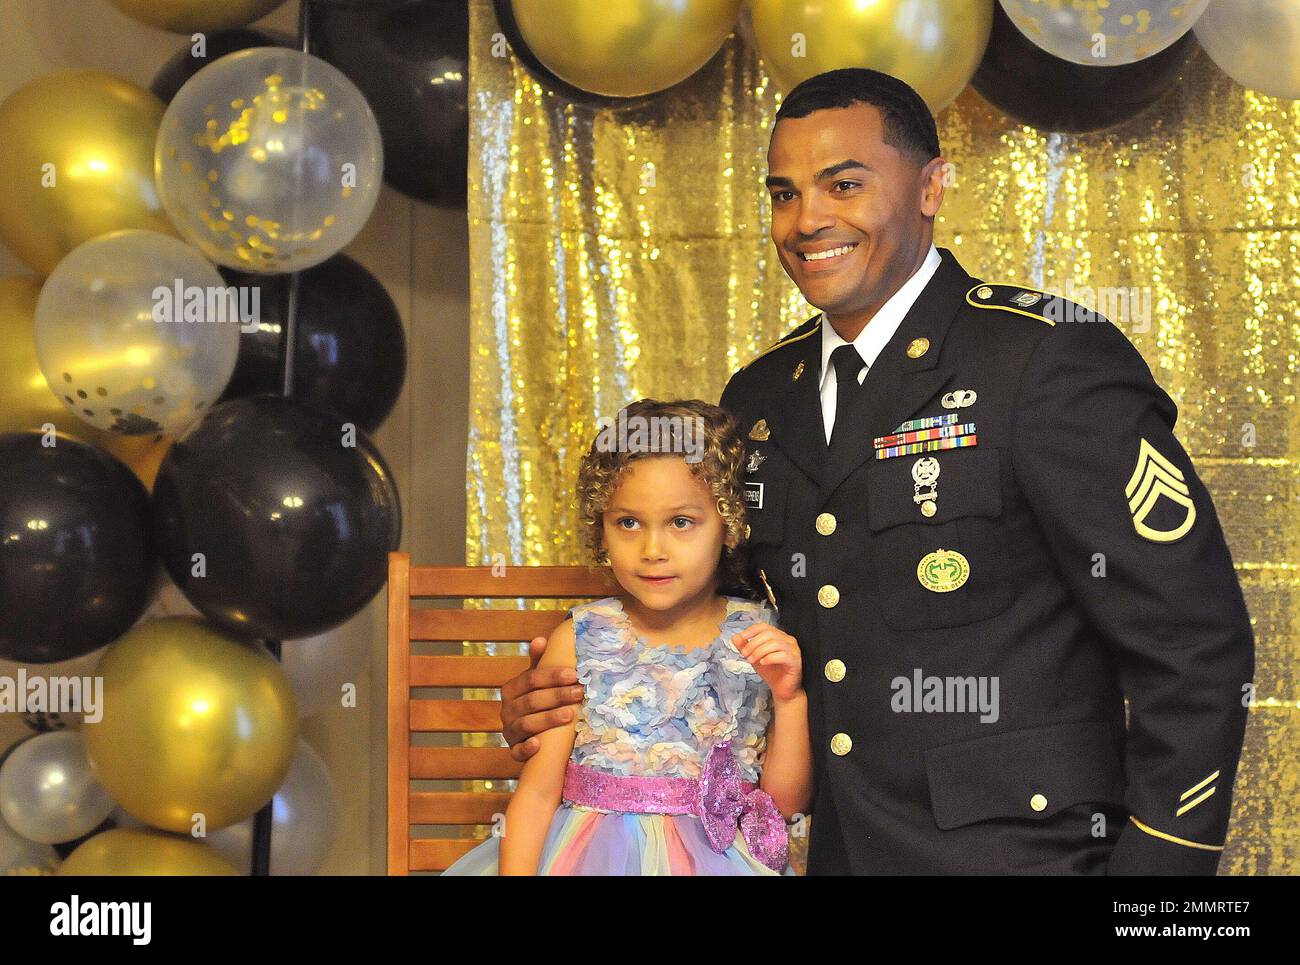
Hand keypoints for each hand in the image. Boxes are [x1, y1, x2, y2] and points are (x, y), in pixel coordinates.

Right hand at [500, 635, 584, 762]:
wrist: (530, 733)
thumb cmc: (539, 701)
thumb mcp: (537, 682)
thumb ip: (538, 663)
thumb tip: (539, 640)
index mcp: (512, 689)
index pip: (530, 679)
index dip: (552, 676)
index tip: (574, 674)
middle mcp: (507, 710)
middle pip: (531, 701)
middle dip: (557, 696)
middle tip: (580, 692)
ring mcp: (510, 731)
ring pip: (526, 724)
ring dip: (548, 719)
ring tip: (570, 714)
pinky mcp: (514, 751)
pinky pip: (517, 752)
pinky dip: (526, 748)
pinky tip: (539, 744)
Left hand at [732, 623, 802, 702]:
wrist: (782, 690)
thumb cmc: (771, 672)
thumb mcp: (754, 657)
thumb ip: (745, 647)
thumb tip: (735, 637)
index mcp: (779, 636)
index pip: (765, 626)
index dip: (752, 630)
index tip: (742, 637)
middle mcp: (788, 640)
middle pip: (769, 634)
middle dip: (753, 643)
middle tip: (744, 654)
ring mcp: (794, 650)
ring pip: (775, 643)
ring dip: (759, 651)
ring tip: (751, 660)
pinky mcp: (795, 661)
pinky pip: (783, 655)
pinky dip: (770, 658)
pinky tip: (762, 663)